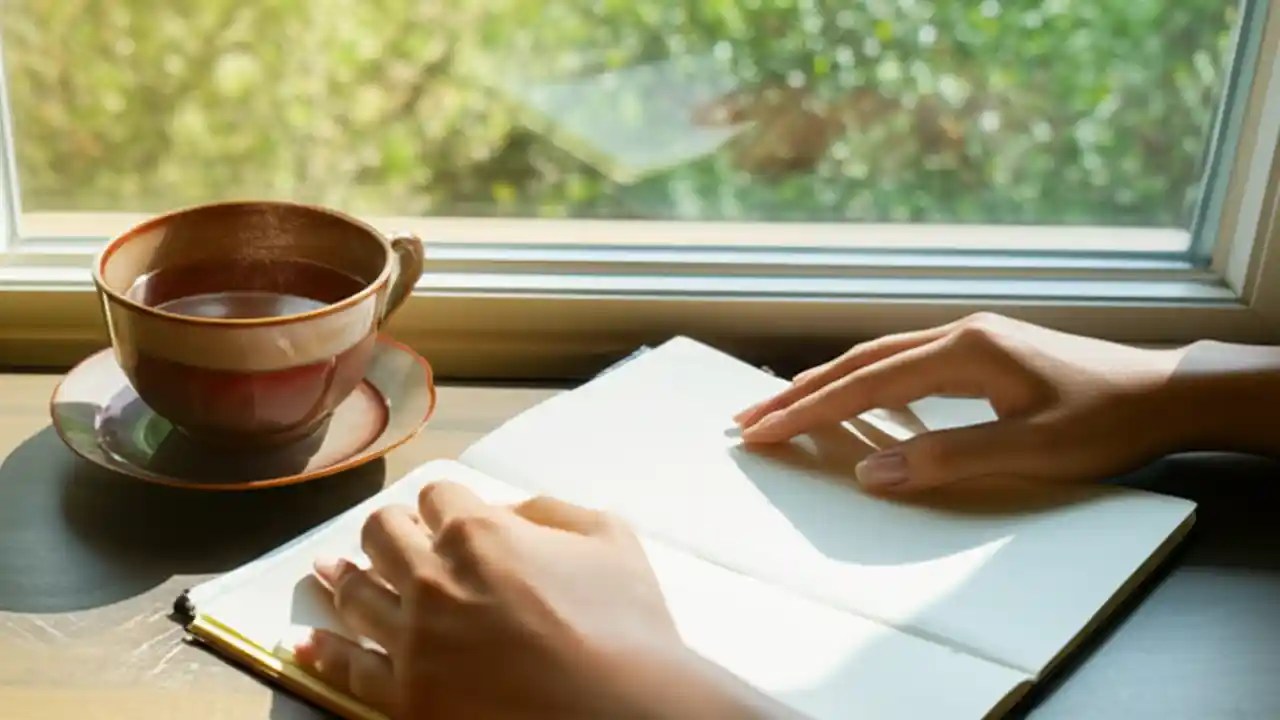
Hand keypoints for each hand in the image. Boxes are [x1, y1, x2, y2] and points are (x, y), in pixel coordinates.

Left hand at [292, 482, 790, 718]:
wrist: (625, 713)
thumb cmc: (628, 627)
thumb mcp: (610, 537)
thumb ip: (552, 511)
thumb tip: (511, 511)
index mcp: (480, 533)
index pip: (437, 496)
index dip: (444, 503)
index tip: (448, 514)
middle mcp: (433, 579)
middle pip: (382, 534)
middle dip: (389, 530)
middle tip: (391, 538)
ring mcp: (413, 642)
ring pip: (355, 594)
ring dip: (344, 576)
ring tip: (329, 571)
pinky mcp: (406, 698)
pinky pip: (348, 669)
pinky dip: (324, 651)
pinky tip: (309, 643)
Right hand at [736, 313, 1189, 492]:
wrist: (1170, 391)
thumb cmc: (1108, 420)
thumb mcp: (1031, 449)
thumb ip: (947, 458)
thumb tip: (869, 473)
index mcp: (964, 350)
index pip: (866, 386)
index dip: (809, 411)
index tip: (762, 432)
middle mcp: (959, 334)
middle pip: (860, 362)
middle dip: (800, 392)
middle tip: (747, 418)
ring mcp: (972, 338)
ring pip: (879, 357)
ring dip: (829, 382)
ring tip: (783, 405)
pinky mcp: (985, 351)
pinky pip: (905, 363)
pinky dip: (865, 380)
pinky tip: (858, 397)